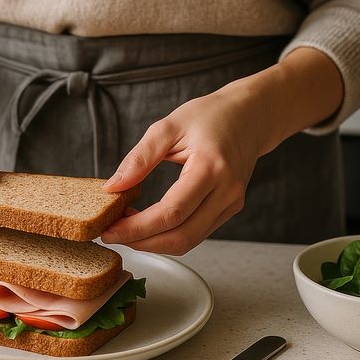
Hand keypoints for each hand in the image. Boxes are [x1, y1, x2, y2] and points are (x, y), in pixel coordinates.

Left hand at [100, 47, 344, 253]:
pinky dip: (169, 235)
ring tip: (125, 230)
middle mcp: (226, 191)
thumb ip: (140, 158)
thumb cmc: (210, 116)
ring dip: (154, 243)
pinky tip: (148, 224)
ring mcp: (231, 203)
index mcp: (211, 168)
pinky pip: (197, 233)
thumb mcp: (168, 127)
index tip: (110, 229)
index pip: (171, 212)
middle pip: (181, 235)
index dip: (137, 228)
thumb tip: (113, 187)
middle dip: (142, 242)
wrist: (249, 116)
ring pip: (189, 241)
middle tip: (112, 235)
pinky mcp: (230, 208)